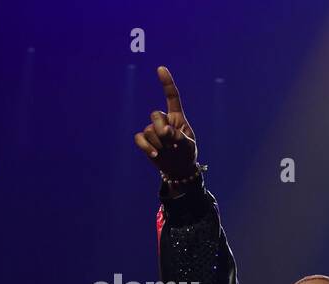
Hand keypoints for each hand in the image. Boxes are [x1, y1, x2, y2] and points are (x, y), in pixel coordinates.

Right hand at [134, 65, 197, 180]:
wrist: (179, 169)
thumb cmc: (187, 154)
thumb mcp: (188, 146)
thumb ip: (179, 137)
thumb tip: (164, 131)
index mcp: (177, 118)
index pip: (172, 97)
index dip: (166, 83)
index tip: (160, 68)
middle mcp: (164, 121)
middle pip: (155, 115)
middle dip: (162, 129)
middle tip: (171, 144)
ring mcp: (153, 130)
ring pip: (149, 130)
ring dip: (159, 144)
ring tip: (168, 152)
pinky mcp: (145, 140)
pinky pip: (140, 138)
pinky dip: (146, 147)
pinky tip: (155, 155)